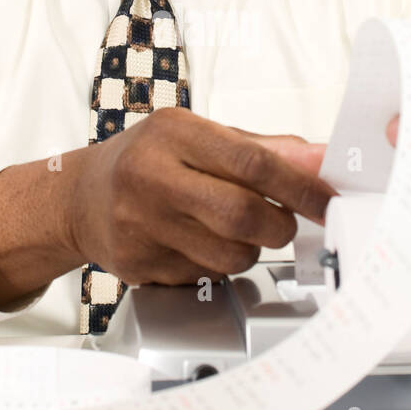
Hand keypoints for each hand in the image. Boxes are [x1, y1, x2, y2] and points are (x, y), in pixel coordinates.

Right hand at [69, 108, 335, 285]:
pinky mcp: (138, 265)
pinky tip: (196, 244)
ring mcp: (140, 225)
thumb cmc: (151, 161)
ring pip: (230, 255)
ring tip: (231, 231)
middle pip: (243, 214)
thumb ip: (264, 149)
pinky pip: (204, 277)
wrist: (82, 198)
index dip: (301, 186)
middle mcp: (150, 175)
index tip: (328, 201)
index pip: (252, 162)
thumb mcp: (200, 138)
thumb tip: (322, 159)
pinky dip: (216, 266)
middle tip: (280, 222)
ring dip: (250, 250)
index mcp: (173, 133)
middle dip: (279, 225)